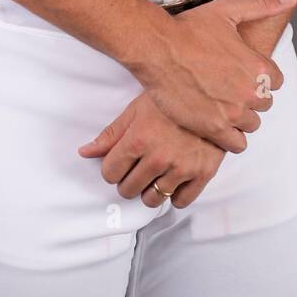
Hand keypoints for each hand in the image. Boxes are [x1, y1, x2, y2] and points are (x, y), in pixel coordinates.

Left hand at [77, 90, 226, 208]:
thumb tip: (85, 153)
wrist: (212, 94)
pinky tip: (174, 178)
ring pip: (152, 200)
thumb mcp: (136, 110)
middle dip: (128, 180)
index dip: (111, 168)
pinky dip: (175, 194)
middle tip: (137, 166)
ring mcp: (182, 168)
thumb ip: (111, 134)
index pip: (109, 173)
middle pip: (128, 189)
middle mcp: (159, 158)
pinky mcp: (203, 174)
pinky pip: (181, 201)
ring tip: (154, 174)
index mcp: (139, 139)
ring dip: (149, 190)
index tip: (119, 162)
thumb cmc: (170, 99)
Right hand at [136, 0, 294, 153]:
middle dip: (250, 97)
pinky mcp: (213, 128)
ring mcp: (232, 112)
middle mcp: (250, 92)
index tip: (243, 73)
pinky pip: (237, 144)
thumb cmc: (190, 29)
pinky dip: (230, 137)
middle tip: (228, 87)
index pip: (277, 81)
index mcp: (258, 66)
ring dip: (240, 117)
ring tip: (220, 104)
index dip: (260, 76)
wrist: (157, 48)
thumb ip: (263, 6)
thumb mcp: (228, 11)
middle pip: (264, 104)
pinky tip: (217, 123)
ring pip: (251, 124)